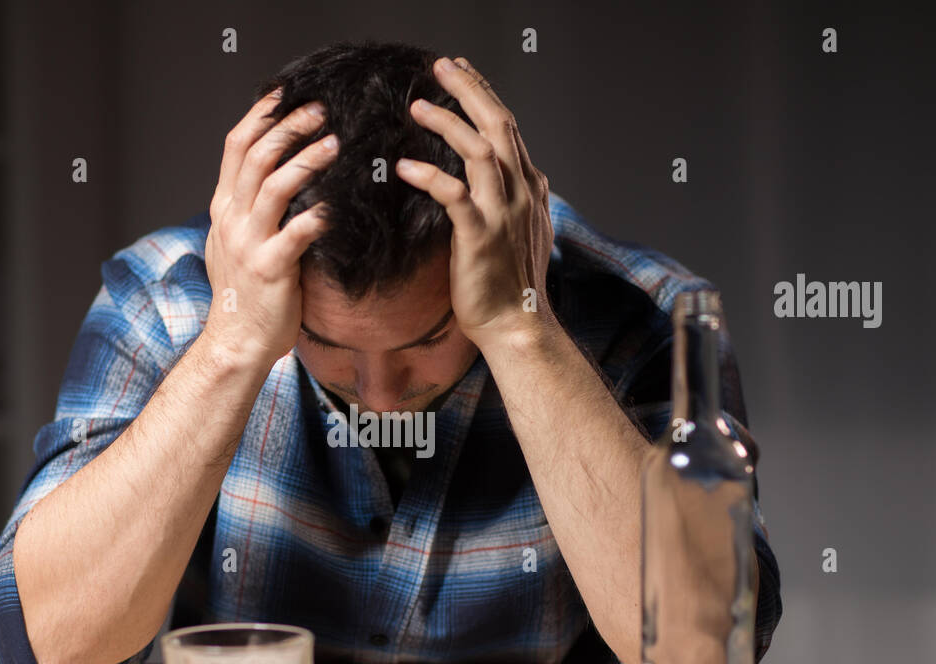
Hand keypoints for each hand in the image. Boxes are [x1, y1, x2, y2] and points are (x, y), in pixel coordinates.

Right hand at [203, 90, 338, 367]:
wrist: (235, 343)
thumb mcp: (235, 244)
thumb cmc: (245, 297)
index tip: (286, 94)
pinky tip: (339, 205)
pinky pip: (297, 232)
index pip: (236, 146)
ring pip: (273, 185)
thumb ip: (249, 212)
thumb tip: (276, 180)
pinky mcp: (270, 269)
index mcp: (223, 209)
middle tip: (320, 110)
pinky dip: (319, 214)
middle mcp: (231, 220)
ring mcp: (248, 243)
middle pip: (255, 155)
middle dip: (288, 126)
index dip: (260, 115)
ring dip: (306, 159)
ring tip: (334, 144)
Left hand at [395, 56, 554, 341]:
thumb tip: (528, 180)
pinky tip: (405, 166)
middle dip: (469, 90)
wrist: (517, 326)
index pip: (508, 128)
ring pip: (480, 151)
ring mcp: (503, 214)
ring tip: (418, 105)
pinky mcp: (480, 237)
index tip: (461, 71)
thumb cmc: (512, 285)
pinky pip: (454, 196)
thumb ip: (523, 202)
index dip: (484, 95)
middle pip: (498, 125)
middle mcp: (521, 194)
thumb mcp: (526, 234)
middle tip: (441, 66)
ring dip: (448, 123)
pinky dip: (430, 175)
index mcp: (529, 189)